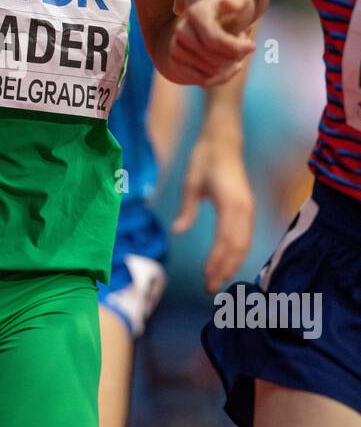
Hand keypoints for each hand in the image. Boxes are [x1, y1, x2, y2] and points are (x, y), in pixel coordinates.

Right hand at [168, 0, 255, 85]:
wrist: (219, 14)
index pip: (215, 41)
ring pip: (210, 74)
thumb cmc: (234, 4)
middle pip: (214, 61)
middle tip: (242, 45)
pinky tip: (230, 66)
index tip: (252, 46)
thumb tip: (226, 4)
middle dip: (234, 58)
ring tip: (233, 51)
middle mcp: (181, 30)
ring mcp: (176, 47)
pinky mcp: (176, 62)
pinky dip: (221, 78)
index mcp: (195, 13)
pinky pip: (203, 81)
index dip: (237, 48)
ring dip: (228, 67)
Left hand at [172, 136, 254, 291]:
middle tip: (210, 288)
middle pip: (238, 247)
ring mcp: (248, 208)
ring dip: (232, 263)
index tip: (206, 277)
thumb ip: (187, 209)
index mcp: (231, 204)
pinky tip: (227, 263)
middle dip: (225, 269)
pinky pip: (245, 235)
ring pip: (244, 243)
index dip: (217, 261)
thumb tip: (178, 231)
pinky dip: (237, 252)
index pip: (226, 240)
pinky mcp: (247, 208)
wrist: (223, 139)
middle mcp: (244, 209)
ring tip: (218, 281)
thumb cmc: (205, 158)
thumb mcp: (190, 182)